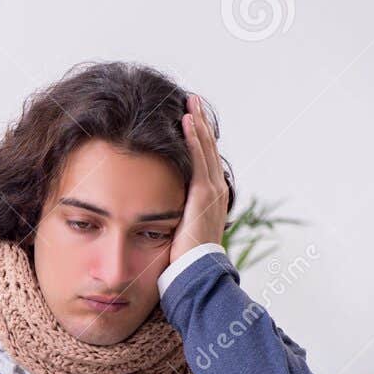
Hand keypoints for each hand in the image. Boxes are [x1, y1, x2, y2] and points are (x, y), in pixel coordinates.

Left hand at [172, 93, 230, 264]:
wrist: (196, 273)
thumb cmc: (183, 259)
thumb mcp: (179, 229)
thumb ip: (173, 213)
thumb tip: (156, 207)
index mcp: (212, 197)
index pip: (205, 160)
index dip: (199, 138)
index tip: (190, 119)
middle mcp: (217, 190)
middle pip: (209, 148)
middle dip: (201, 123)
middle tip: (192, 100)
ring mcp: (213, 191)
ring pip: (206, 149)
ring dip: (198, 124)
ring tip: (190, 102)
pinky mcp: (204, 194)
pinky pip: (199, 160)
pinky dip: (194, 139)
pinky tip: (187, 122)